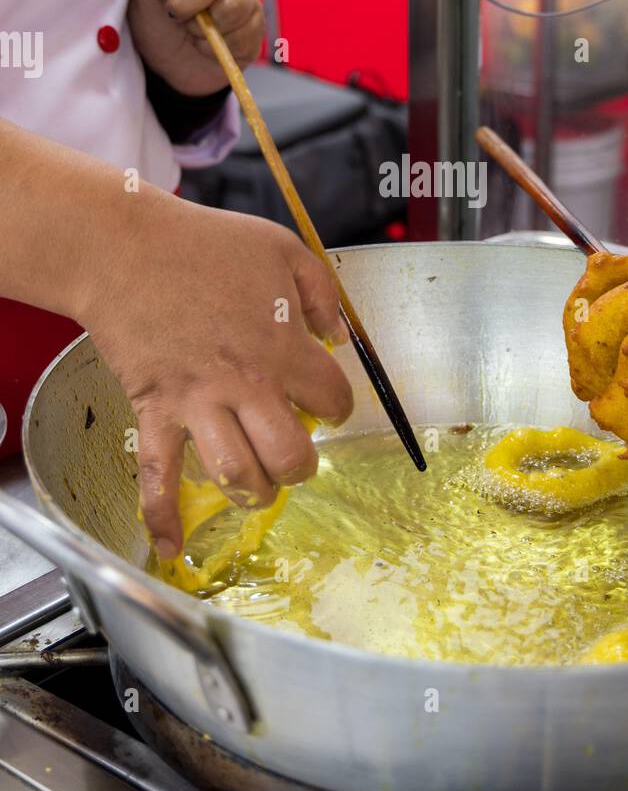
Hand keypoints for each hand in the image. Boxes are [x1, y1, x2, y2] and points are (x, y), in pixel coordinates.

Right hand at [78, 189, 351, 557]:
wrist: (125, 249)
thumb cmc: (205, 244)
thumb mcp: (282, 249)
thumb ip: (322, 293)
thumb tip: (339, 335)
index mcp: (283, 346)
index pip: (332, 399)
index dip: (338, 406)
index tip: (327, 403)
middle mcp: (246, 383)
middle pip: (290, 455)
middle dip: (301, 465)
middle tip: (296, 455)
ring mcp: (198, 402)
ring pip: (236, 473)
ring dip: (253, 489)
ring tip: (258, 483)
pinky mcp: (155, 410)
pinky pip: (156, 474)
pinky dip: (161, 516)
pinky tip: (171, 546)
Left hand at [128, 0, 263, 95]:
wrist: (173, 70)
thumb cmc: (158, 28)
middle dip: (185, 1)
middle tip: (174, 16)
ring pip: (232, 3)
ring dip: (202, 25)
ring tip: (193, 31)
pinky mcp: (256, 25)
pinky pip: (242, 31)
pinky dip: (217, 44)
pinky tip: (209, 45)